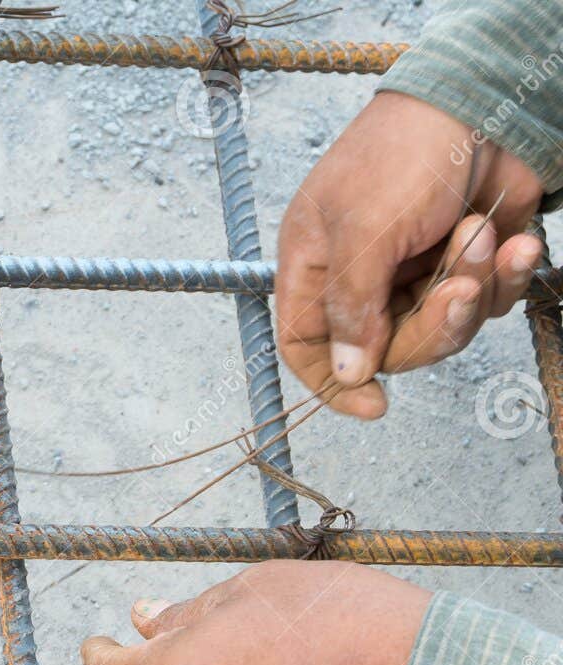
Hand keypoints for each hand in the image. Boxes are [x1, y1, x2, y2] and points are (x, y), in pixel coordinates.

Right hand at [276, 92, 545, 418]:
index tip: (375, 405)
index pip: (307, 346)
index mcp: (316, 267)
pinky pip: (487, 302)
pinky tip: (513, 240)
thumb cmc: (404, 152)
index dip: (333, 384)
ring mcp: (416, 271)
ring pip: (443, 328)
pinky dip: (506, 275)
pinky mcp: (466, 262)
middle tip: (459, 288)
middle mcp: (363, 277)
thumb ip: (350, 306)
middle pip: (388, 348)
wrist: (484, 102)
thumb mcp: (364, 231)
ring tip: (482, 235)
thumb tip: (347, 372)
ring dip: (474, 287)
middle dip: (433, 324)